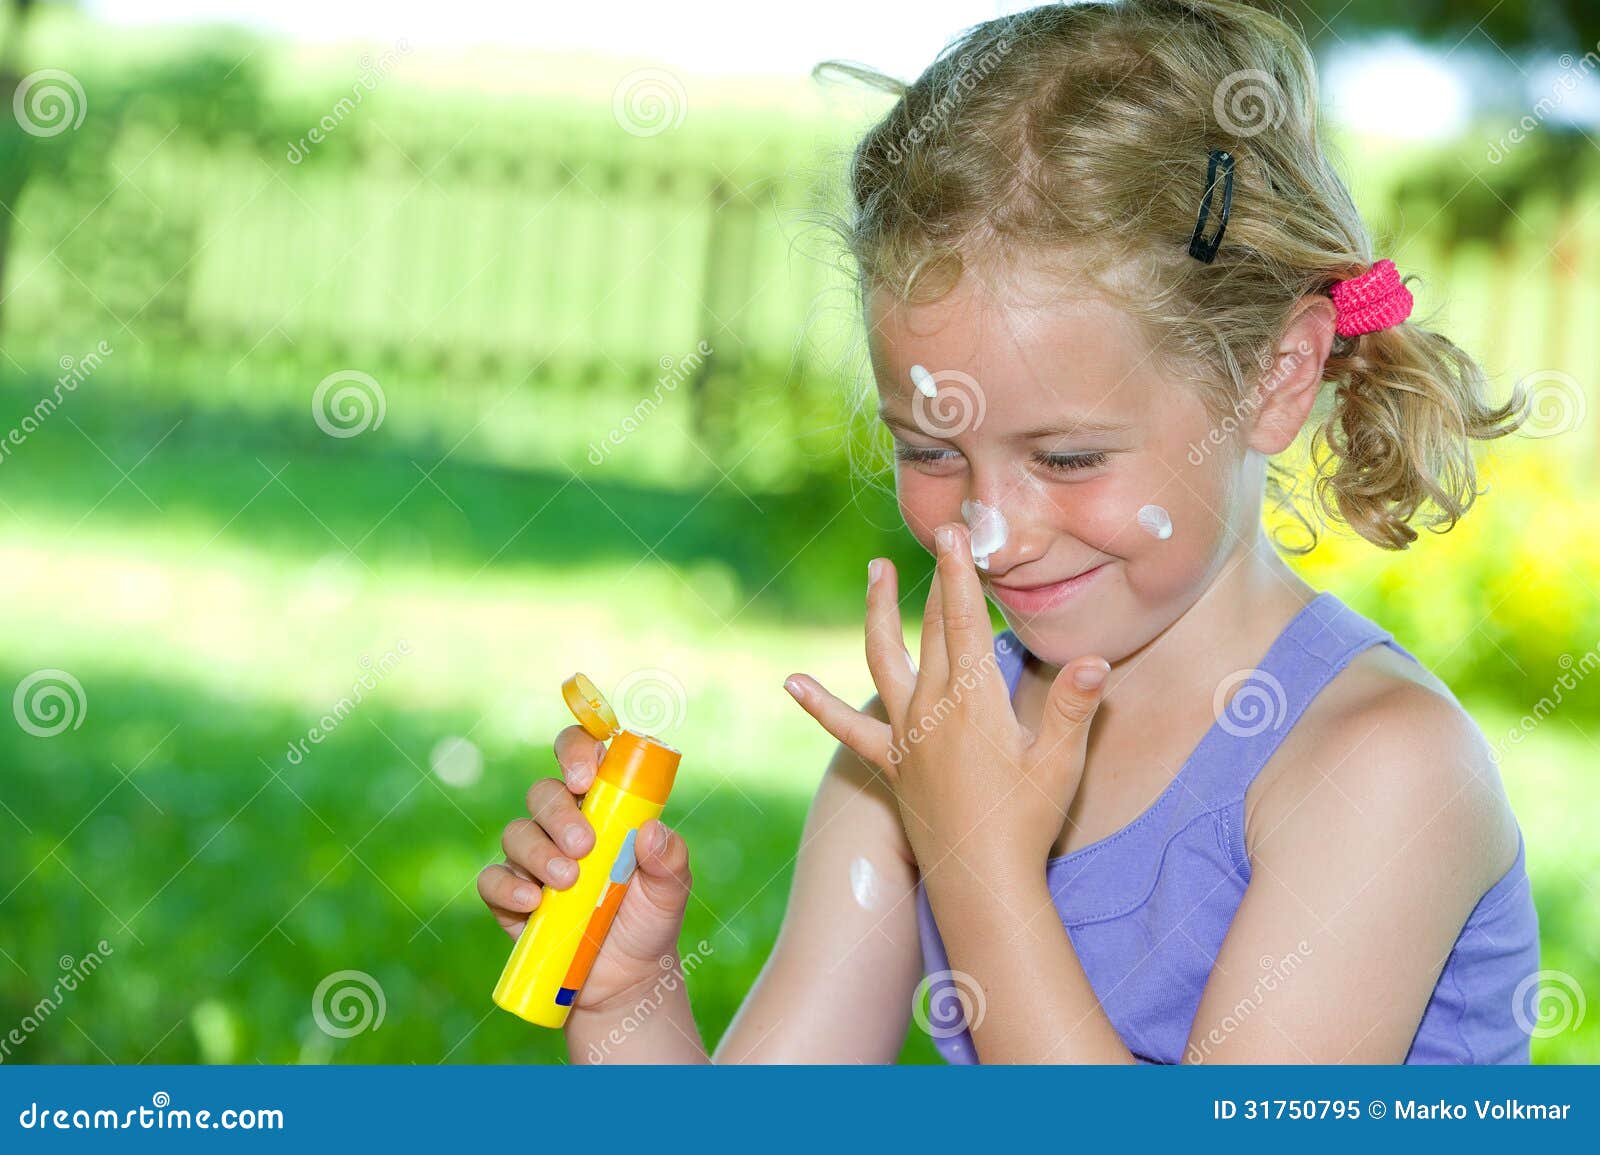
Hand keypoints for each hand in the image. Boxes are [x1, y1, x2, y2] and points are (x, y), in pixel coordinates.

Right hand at [476, 724, 693, 1012]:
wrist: (626, 978)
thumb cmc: (649, 919)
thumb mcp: (671, 890)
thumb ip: (670, 859)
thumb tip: (652, 832)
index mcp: (602, 805)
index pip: (581, 755)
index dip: (577, 752)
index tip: (585, 778)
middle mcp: (562, 824)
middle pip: (543, 793)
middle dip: (559, 815)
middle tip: (584, 846)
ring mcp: (533, 859)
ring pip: (516, 832)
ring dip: (538, 852)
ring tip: (567, 881)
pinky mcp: (510, 896)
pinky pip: (492, 879)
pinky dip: (507, 887)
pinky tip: (532, 903)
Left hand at [782, 522, 1109, 880]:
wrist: (981, 882)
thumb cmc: (1027, 823)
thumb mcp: (1059, 763)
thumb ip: (1072, 707)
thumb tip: (1093, 660)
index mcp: (974, 702)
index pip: (963, 622)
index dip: (958, 573)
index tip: (954, 532)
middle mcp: (932, 711)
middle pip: (929, 632)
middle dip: (932, 580)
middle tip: (935, 535)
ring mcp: (906, 737)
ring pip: (884, 661)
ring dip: (879, 614)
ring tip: (875, 574)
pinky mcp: (891, 765)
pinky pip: (849, 729)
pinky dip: (818, 704)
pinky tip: (790, 682)